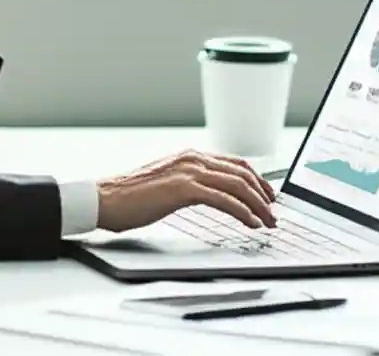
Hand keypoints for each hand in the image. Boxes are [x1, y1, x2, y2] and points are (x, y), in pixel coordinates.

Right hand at [95, 150, 277, 232]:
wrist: (104, 199)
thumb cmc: (129, 196)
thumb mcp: (165, 183)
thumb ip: (188, 183)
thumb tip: (209, 194)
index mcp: (189, 156)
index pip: (235, 163)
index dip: (257, 180)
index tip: (267, 197)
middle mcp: (192, 158)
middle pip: (242, 173)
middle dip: (263, 195)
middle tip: (273, 213)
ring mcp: (188, 172)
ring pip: (238, 186)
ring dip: (258, 206)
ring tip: (267, 222)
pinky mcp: (183, 189)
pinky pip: (224, 200)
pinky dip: (243, 212)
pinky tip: (251, 223)